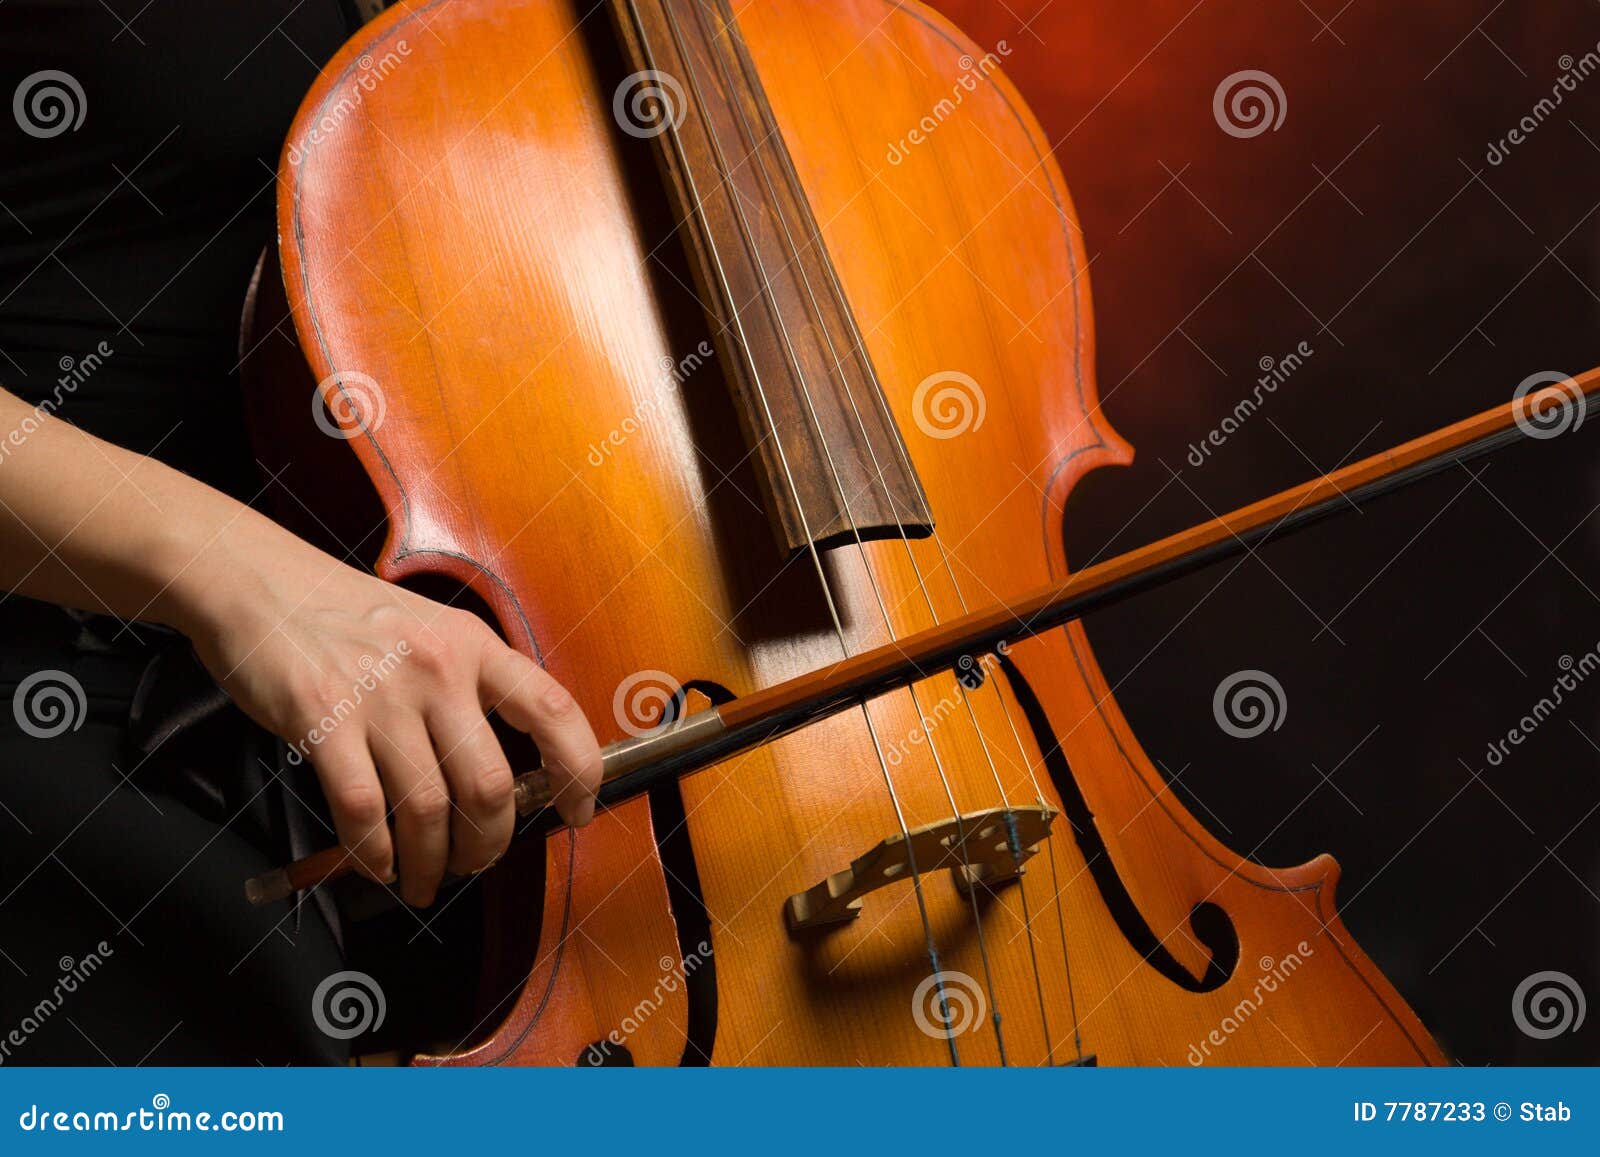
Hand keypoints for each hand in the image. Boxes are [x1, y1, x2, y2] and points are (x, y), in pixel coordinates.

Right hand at [179, 549, 602, 907]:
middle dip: (488, 844)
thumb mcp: (434, 631)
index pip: (554, 711)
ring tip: (425, 878)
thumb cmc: (351, 617)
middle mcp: (438, 669)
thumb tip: (507, 776)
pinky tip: (378, 864)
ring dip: (431, 862)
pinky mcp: (323, 719)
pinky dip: (375, 853)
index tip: (578, 810)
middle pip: (488, 785)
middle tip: (475, 863)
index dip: (579, 770)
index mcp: (476, 646)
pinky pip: (363, 810)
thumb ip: (473, 689)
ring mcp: (381, 696)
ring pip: (428, 809)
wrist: (262, 583)